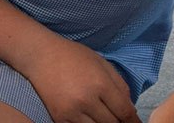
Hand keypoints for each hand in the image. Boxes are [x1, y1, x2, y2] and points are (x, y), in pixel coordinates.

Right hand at [11, 37, 140, 122]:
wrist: (40, 57)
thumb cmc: (73, 56)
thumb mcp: (102, 64)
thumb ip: (120, 86)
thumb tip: (131, 109)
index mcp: (100, 84)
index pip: (124, 112)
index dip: (134, 122)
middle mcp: (86, 100)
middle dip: (119, 122)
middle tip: (119, 118)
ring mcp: (71, 112)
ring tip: (102, 116)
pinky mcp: (59, 118)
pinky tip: (89, 117)